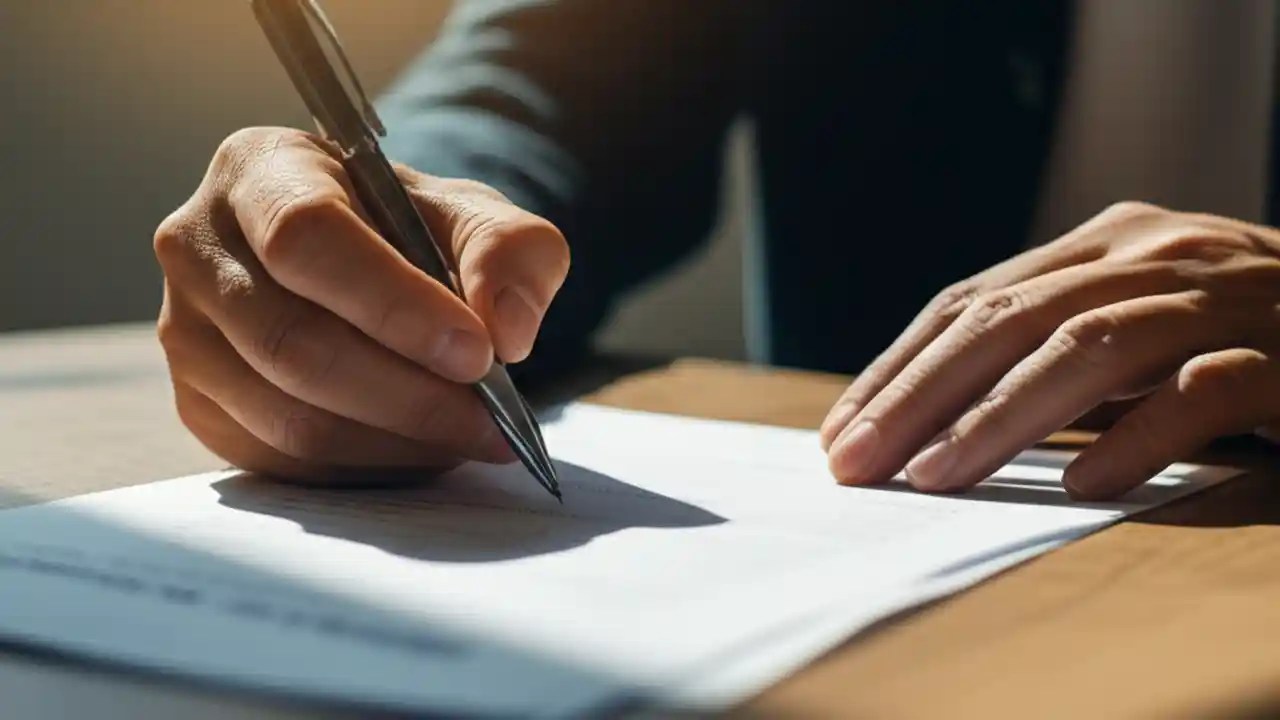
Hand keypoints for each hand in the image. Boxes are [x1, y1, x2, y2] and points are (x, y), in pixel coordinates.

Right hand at [154, 128, 568, 480]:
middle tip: (493, 418)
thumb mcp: (472, 214)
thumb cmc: (408, 228)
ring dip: (398, 439)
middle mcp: (198, 247)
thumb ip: (509, 250)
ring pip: (290, 416)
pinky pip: (284, 460)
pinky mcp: (198, 405)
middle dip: (411, 395)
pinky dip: (368, 465)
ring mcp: (185, 333)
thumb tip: (507, 329)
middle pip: (294, 344)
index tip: (477, 352)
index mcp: (260, 171)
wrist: (363, 264)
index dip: (394, 304)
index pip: (306, 238)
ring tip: (471, 434)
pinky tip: (422, 446)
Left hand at [821, 202, 1279, 499]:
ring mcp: (1223, 298)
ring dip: (998, 418)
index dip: (900, 367)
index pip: (974, 301)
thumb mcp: (1135, 324)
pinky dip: (1138, 439)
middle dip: (918, 394)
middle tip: (855, 461)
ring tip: (932, 478)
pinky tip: (1083, 486)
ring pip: (1089, 350)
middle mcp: (1153, 255)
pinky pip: (1203, 393)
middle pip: (1009, 320)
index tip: (844, 430)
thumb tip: (931, 422)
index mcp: (1105, 245)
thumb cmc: (1240, 333)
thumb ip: (1054, 351)